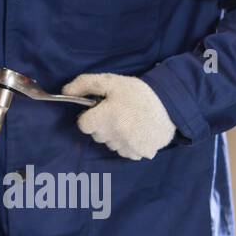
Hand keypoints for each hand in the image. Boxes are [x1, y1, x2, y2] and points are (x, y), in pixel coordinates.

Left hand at [62, 73, 176, 159]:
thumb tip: (65, 91)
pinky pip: (124, 152)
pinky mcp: (139, 154)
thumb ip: (84, 84)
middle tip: (119, 113)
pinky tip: (137, 131)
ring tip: (130, 121)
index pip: (83, 125)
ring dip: (115, 135)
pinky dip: (128, 144)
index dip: (91, 116)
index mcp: (106, 117)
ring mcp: (128, 147)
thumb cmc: (137, 92)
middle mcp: (115, 135)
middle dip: (103, 125)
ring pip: (110, 144)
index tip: (102, 109)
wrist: (171, 104)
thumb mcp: (110, 81)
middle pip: (96, 135)